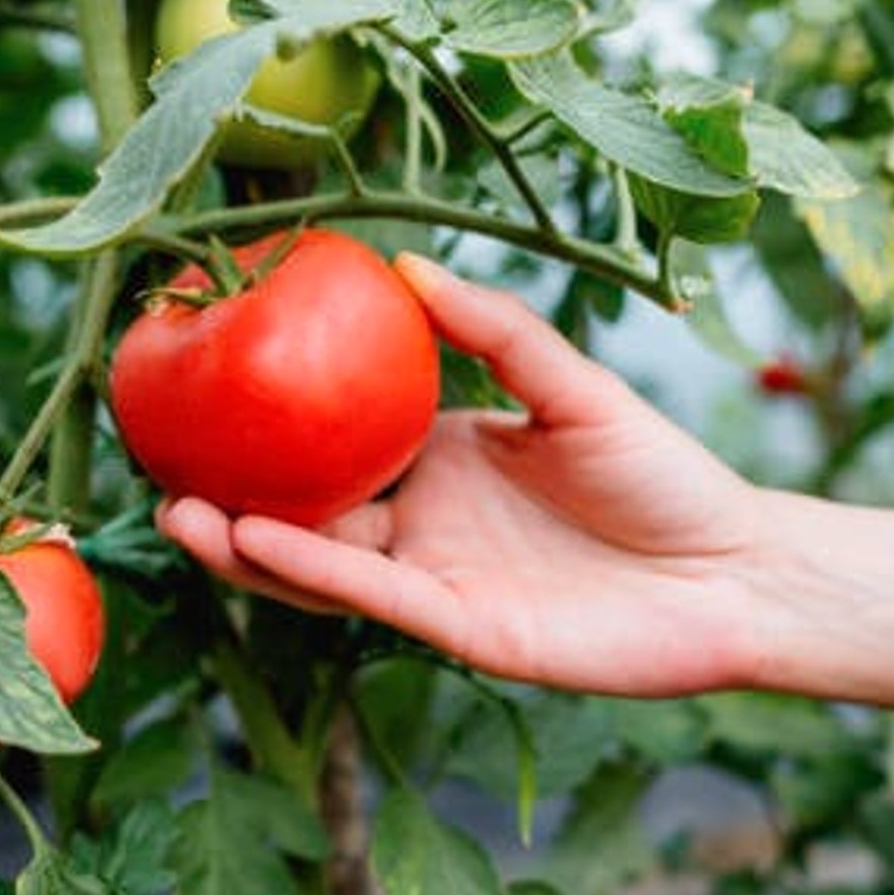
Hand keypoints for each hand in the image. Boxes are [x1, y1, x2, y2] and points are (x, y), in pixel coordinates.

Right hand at [158, 254, 768, 696]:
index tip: (204, 383)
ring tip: (179, 511)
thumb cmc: (663, 474)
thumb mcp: (573, 385)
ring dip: (246, 545)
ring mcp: (435, 577)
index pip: (333, 441)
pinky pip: (373, 595)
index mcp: (438, 458)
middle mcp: (421, 519)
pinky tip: (257, 539)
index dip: (268, 425)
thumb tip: (407, 265)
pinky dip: (313, 570)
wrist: (735, 571)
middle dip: (227, 494)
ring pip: (319, 564)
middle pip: (303, 509)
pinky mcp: (460, 630)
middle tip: (158, 459)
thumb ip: (495, 331)